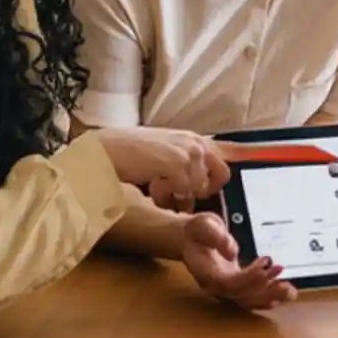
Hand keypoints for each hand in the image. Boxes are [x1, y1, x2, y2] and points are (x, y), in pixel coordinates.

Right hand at [97, 127, 230, 200]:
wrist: (105, 151)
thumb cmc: (127, 154)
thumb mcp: (162, 155)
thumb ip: (182, 166)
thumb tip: (196, 188)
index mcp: (192, 139)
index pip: (226, 155)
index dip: (230, 171)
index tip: (233, 181)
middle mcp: (195, 142)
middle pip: (221, 175)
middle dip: (202, 190)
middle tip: (175, 194)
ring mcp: (189, 152)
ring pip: (198, 189)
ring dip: (178, 196)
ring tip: (153, 188)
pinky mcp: (179, 163)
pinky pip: (185, 192)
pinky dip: (167, 197)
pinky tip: (150, 188)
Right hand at [181, 213, 297, 309]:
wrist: (189, 238)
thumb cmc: (196, 231)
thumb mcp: (202, 225)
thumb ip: (216, 236)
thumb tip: (233, 251)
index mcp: (206, 273)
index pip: (228, 283)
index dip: (248, 278)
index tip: (266, 264)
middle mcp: (216, 286)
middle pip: (241, 296)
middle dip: (264, 287)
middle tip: (281, 270)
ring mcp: (226, 289)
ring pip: (249, 301)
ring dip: (270, 297)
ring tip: (290, 290)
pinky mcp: (236, 286)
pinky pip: (252, 297)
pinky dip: (269, 297)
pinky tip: (284, 294)